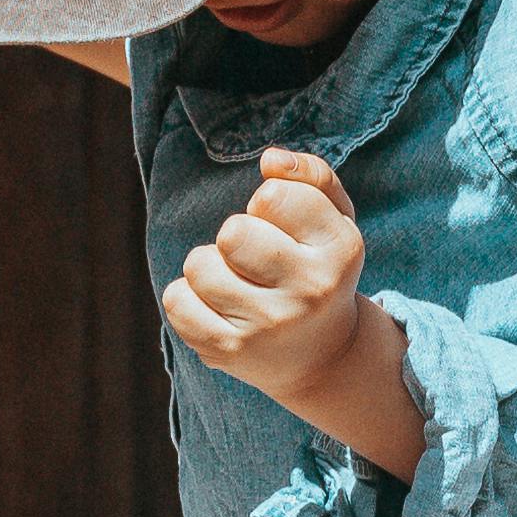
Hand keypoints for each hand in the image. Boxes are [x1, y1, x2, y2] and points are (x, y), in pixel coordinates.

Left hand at [160, 148, 424, 479]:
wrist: (322, 356)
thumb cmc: (318, 269)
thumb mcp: (334, 220)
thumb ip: (312, 175)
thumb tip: (271, 159)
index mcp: (340, 250)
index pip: (274, 196)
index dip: (268, 203)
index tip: (283, 226)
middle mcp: (309, 290)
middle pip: (232, 233)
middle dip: (235, 236)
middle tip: (254, 257)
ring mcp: (268, 325)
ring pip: (198, 265)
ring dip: (209, 267)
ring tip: (236, 283)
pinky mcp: (229, 349)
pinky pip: (176, 300)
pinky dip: (187, 297)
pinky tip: (217, 307)